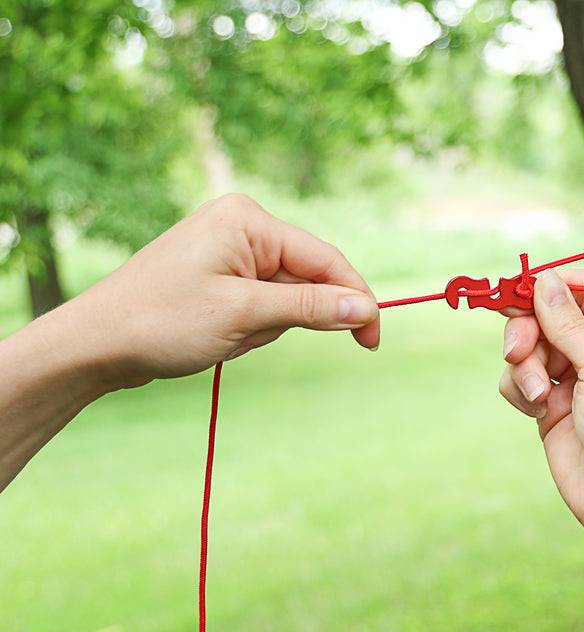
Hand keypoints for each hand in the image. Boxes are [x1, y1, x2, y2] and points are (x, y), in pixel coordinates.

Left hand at [67, 193, 379, 389]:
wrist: (96, 344)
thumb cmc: (162, 322)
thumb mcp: (245, 316)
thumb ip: (311, 307)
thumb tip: (366, 308)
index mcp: (248, 219)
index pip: (326, 259)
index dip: (355, 301)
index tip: (371, 342)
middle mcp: (241, 223)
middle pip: (307, 277)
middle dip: (289, 316)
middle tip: (247, 336)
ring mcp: (229, 247)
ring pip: (286, 295)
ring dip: (267, 326)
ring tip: (223, 335)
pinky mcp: (220, 271)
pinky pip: (262, 301)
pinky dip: (252, 326)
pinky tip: (216, 334)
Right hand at [498, 269, 583, 530]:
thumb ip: (568, 322)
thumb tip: (543, 279)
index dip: (549, 287)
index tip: (514, 289)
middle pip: (551, 313)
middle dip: (530, 330)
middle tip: (517, 350)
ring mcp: (579, 374)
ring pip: (531, 344)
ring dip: (526, 365)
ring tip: (538, 393)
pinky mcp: (554, 401)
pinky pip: (521, 375)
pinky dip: (521, 387)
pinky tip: (536, 409)